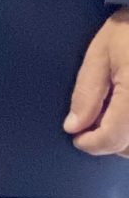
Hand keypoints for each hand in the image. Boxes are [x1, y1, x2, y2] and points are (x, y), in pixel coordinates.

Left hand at [64, 10, 128, 154]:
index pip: (112, 138)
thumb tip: (74, 127)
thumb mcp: (101, 54)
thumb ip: (87, 93)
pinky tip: (123, 114)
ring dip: (124, 140)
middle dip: (107, 142)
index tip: (76, 136)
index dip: (90, 142)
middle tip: (92, 124)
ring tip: (110, 117)